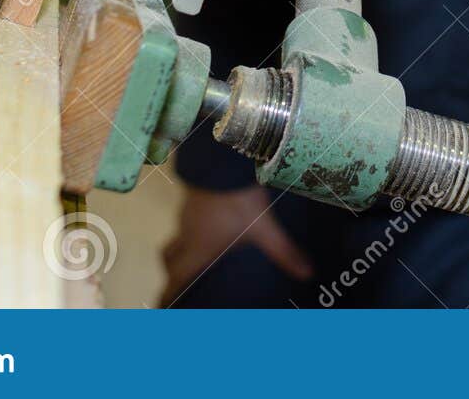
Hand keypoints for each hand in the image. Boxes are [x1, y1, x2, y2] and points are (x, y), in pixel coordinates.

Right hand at [160, 185, 312, 305]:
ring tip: (196, 255)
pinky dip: (190, 228)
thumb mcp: (264, 229)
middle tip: (178, 281)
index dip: (167, 294)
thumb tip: (307, 273)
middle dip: (171, 271)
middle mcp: (187, 233)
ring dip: (182, 248)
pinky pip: (185, 218)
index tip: (161, 308)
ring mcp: (187, 212)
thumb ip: (283, 252)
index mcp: (198, 249)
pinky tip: (208, 225)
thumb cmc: (239, 200)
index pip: (175, 277)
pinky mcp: (192, 195)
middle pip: (169, 258)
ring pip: (177, 236)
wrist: (223, 159)